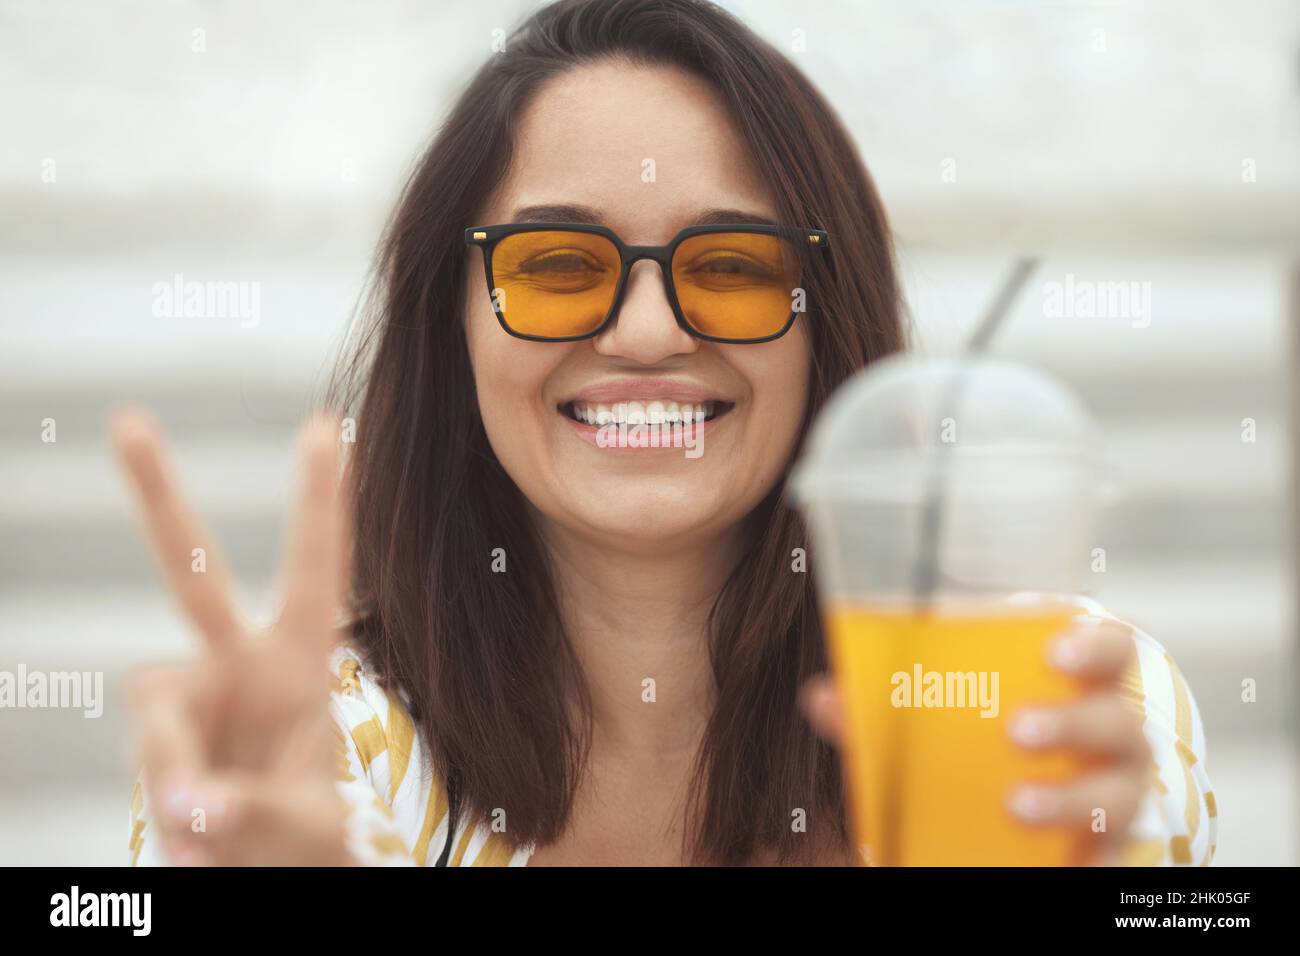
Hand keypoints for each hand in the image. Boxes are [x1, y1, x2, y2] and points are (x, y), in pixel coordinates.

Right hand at [114, 408, 353, 865]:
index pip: (316, 572)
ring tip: (213, 830)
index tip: (327, 426)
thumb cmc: (306, 843)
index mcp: (302, 663)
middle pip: (192, 573)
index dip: (320, 504)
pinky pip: (150, 766)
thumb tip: (194, 804)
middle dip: (159, 498)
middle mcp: (239, 665)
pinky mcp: (155, 739)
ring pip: (157, 715)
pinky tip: (197, 842)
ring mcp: (190, 699)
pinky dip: (171, 808)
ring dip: (179, 772)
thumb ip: (254, 811)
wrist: (265, 877)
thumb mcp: (304, 827)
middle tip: (127, 420)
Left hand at [799, 613, 1151, 864]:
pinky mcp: (1106, 846)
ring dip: (1070, 798)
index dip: (1094, 647)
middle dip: (1073, 723)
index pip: (1113, 649)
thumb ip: (889, 706)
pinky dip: (1092, 862)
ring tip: (1016, 804)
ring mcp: (1116, 793)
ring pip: (1119, 794)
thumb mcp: (945, 713)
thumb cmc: (988, 731)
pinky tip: (1063, 865)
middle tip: (1018, 730)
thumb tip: (823, 697)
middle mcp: (1112, 735)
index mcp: (1080, 683)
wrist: (1020, 805)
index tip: (1053, 652)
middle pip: (1117, 722)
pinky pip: (1110, 857)